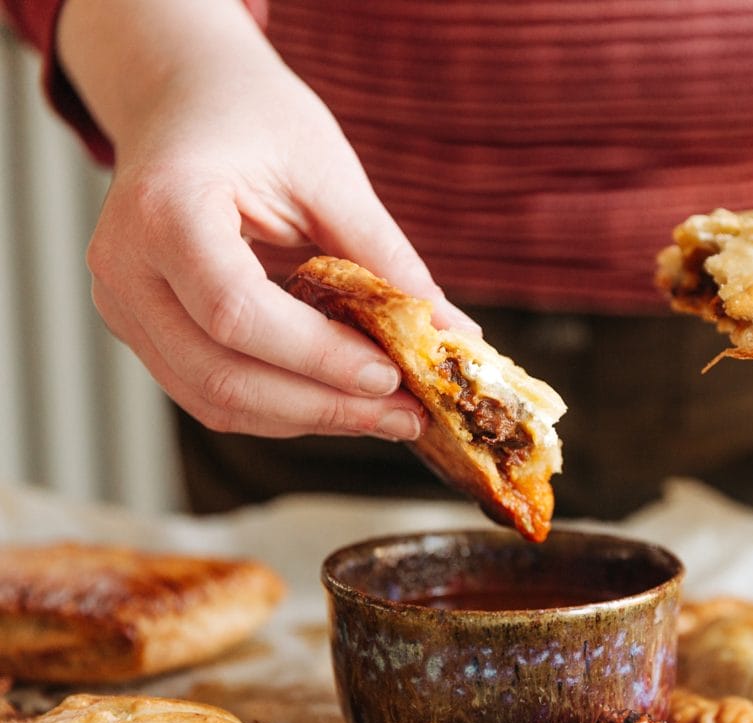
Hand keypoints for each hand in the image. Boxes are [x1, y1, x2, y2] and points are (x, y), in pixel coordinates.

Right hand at [60, 0, 475, 440]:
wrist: (184, 99)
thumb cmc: (252, 118)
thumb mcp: (328, 172)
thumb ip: (384, 257)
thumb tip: (452, 332)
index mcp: (163, 211)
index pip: (237, 313)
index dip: (319, 357)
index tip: (392, 375)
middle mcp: (126, 269)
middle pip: (222, 375)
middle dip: (326, 406)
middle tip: (409, 415)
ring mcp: (125, 307)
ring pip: (215, 399)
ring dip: (311, 418)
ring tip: (390, 415)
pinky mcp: (145, 331)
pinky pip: (212, 391)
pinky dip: (284, 406)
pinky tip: (344, 399)